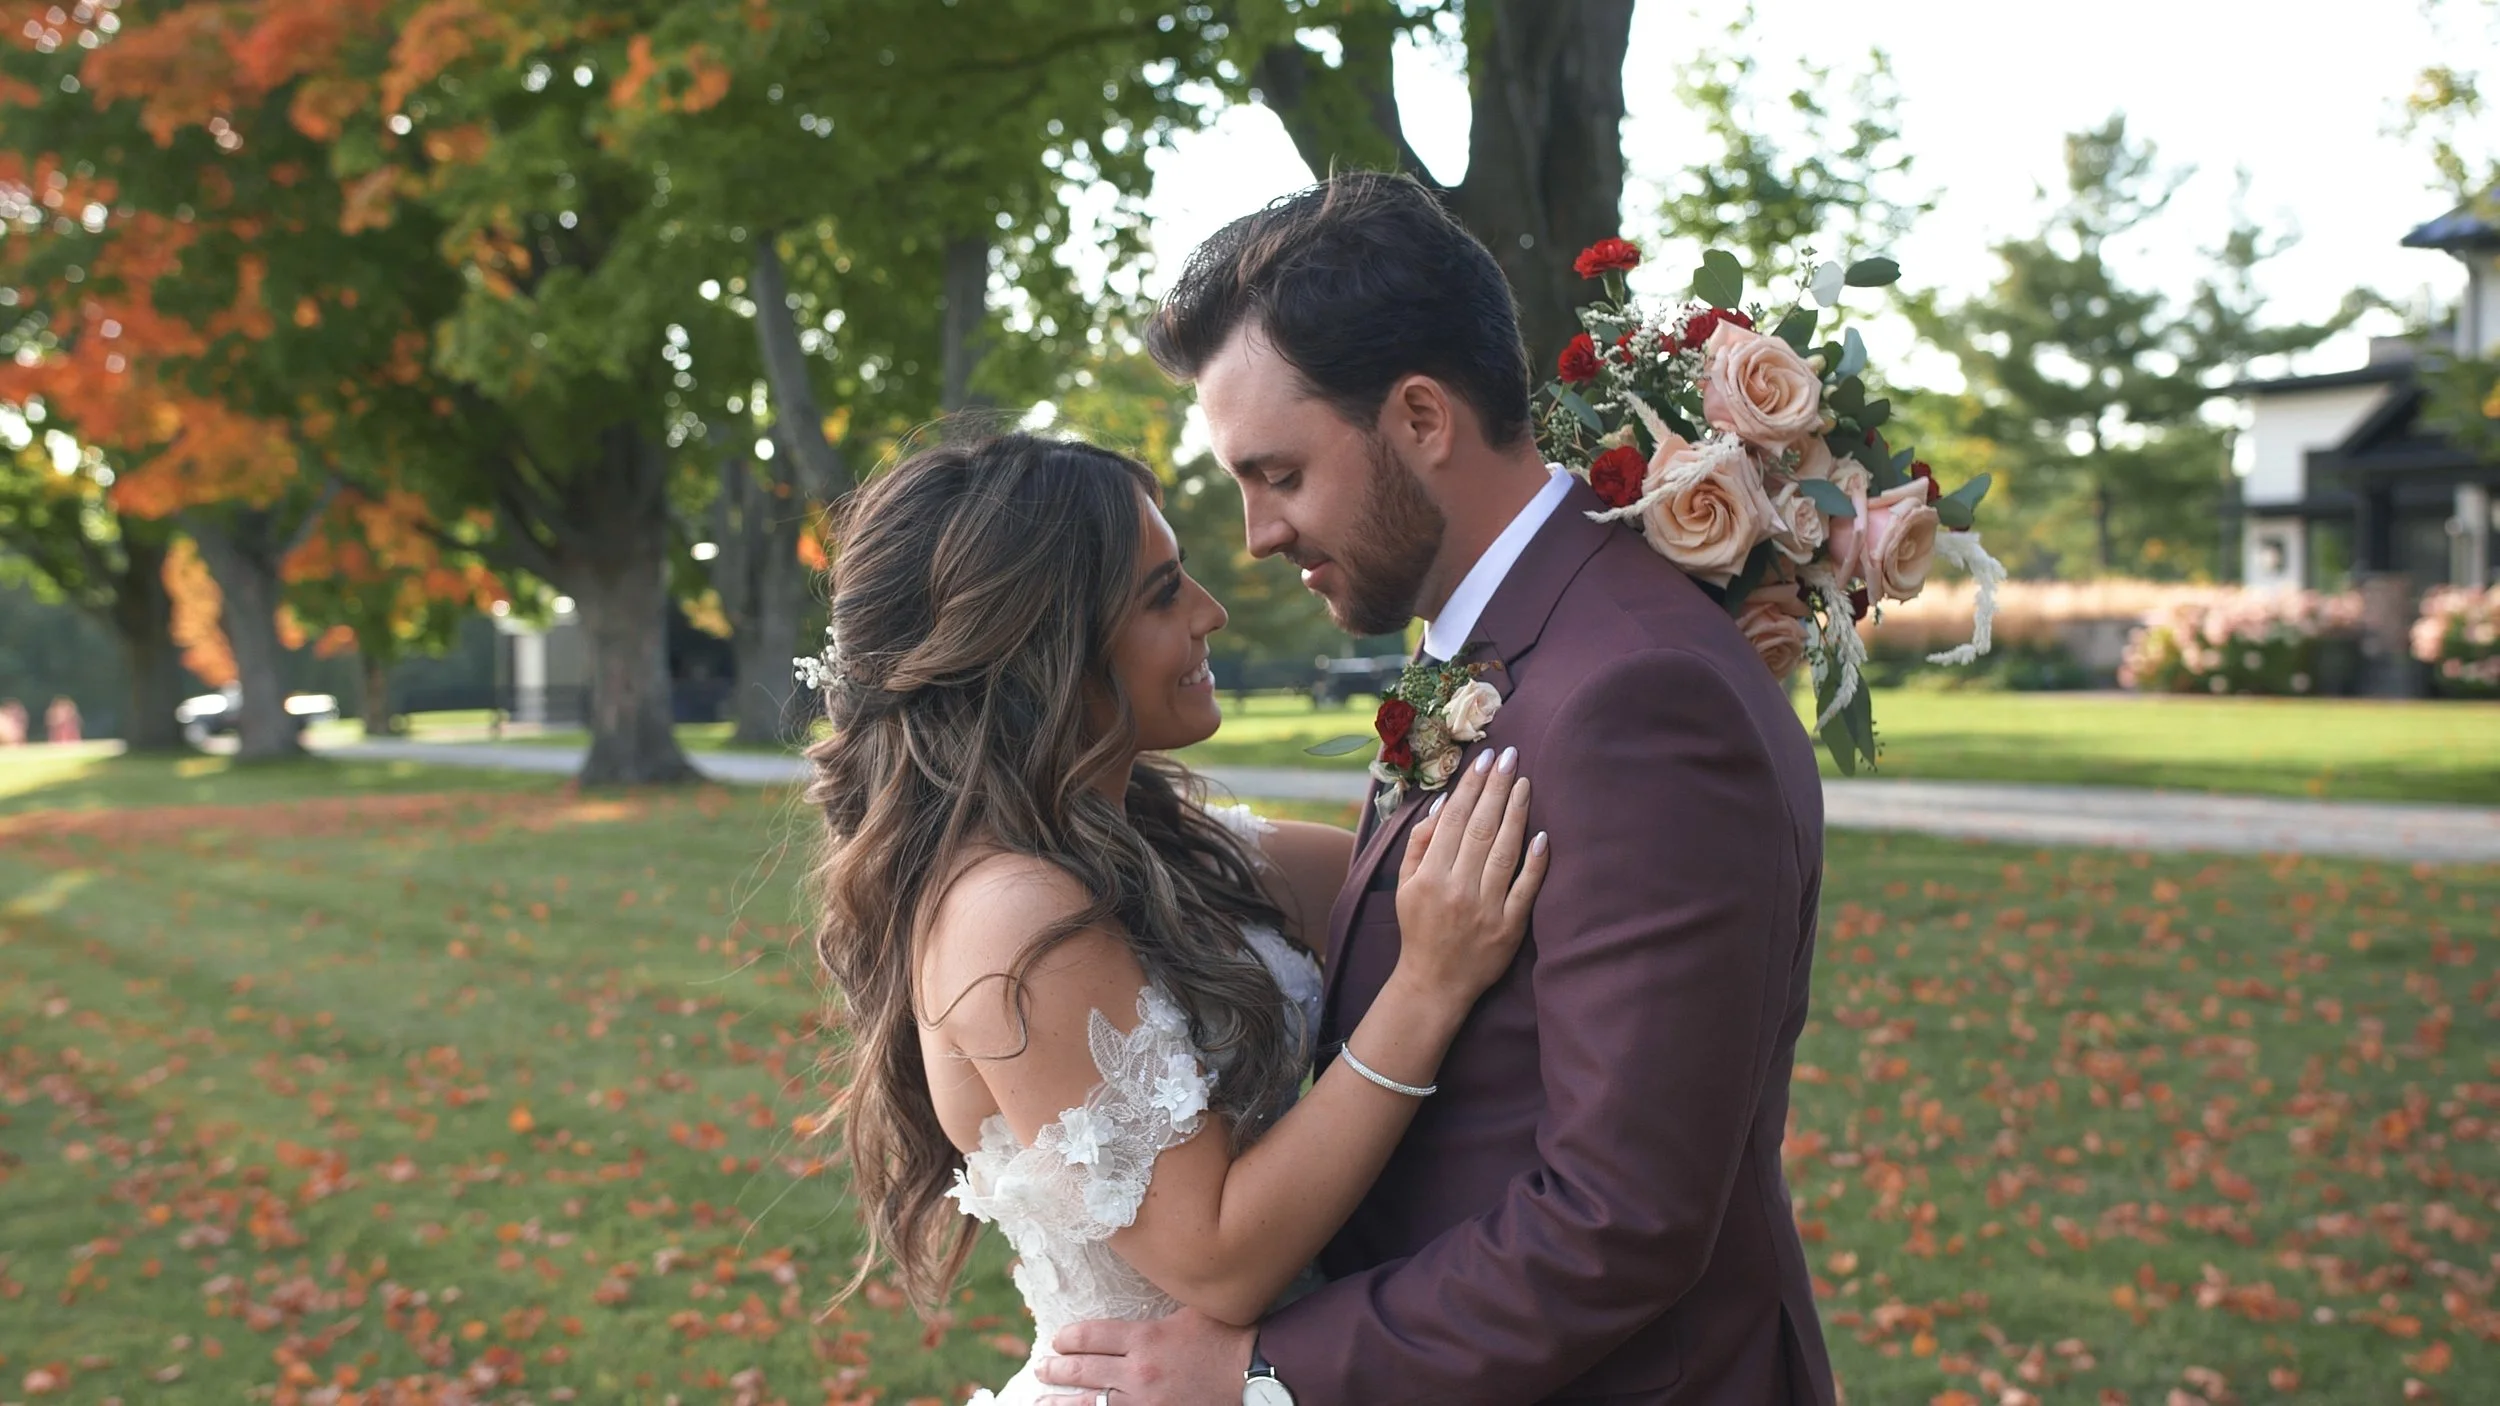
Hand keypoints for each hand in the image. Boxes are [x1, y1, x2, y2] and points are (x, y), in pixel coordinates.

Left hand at [1034, 1309, 1253, 1405]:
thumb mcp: (1188, 1312)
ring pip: (1090, 1404)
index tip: (1058, 1340)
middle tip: (1042, 1368)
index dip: (1068, 1338)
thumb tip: (1131, 1313)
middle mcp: (1138, 1372)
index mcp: (1145, 1338)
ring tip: (1044, 1400)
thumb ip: (1155, 1315)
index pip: (1091, 1336)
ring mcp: (1145, 1402)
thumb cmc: (1226, 1339)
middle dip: (1056, 1369)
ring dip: (1062, 1401)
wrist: (1254, 1374)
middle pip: (1083, 1370)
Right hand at [1391, 745, 1547, 1002]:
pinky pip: (1525, 889)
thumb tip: (1443, 804)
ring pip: (1504, 852)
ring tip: (1524, 782)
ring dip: (1516, 813)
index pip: (1453, 821)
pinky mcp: (1509, 928)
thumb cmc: (1419, 928)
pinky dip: (1535, 862)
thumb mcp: (1404, 886)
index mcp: (1429, 876)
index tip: (1484, 759)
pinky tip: (1542, 834)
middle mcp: (1457, 888)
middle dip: (1496, 788)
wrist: (1435, 983)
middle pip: (1481, 829)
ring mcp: (1486, 908)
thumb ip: (1419, 844)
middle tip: (1510, 756)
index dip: (1470, 787)